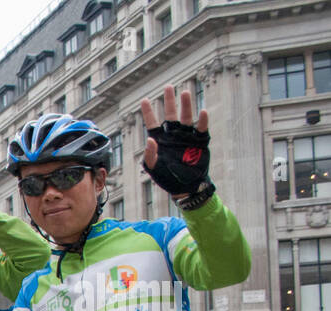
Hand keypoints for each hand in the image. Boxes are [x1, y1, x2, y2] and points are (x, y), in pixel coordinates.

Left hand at [140, 84, 210, 199]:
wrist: (186, 186)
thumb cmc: (168, 177)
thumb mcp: (155, 168)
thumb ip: (150, 156)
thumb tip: (149, 140)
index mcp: (160, 140)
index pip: (152, 123)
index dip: (149, 112)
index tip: (144, 100)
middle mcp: (173, 135)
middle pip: (170, 115)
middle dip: (169, 101)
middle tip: (168, 87)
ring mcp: (186, 137)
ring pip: (186, 117)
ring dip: (186, 105)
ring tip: (185, 92)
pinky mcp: (199, 141)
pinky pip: (201, 128)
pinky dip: (203, 120)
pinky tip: (203, 111)